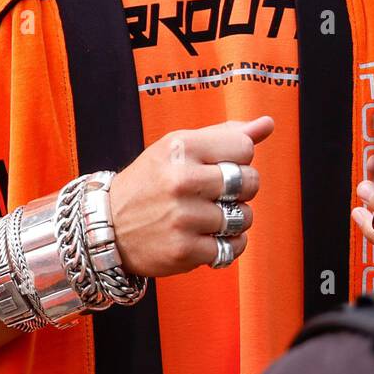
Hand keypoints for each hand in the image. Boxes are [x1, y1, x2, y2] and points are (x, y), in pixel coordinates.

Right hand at [109, 116, 272, 277]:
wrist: (106, 226)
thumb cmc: (150, 182)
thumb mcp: (179, 147)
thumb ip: (225, 135)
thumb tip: (267, 123)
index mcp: (181, 148)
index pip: (245, 148)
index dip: (239, 158)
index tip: (220, 166)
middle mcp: (181, 181)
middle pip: (250, 181)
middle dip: (241, 189)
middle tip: (217, 193)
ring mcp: (183, 218)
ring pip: (244, 217)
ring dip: (234, 219)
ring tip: (209, 217)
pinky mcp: (184, 250)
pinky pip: (233, 248)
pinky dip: (226, 245)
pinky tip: (207, 238)